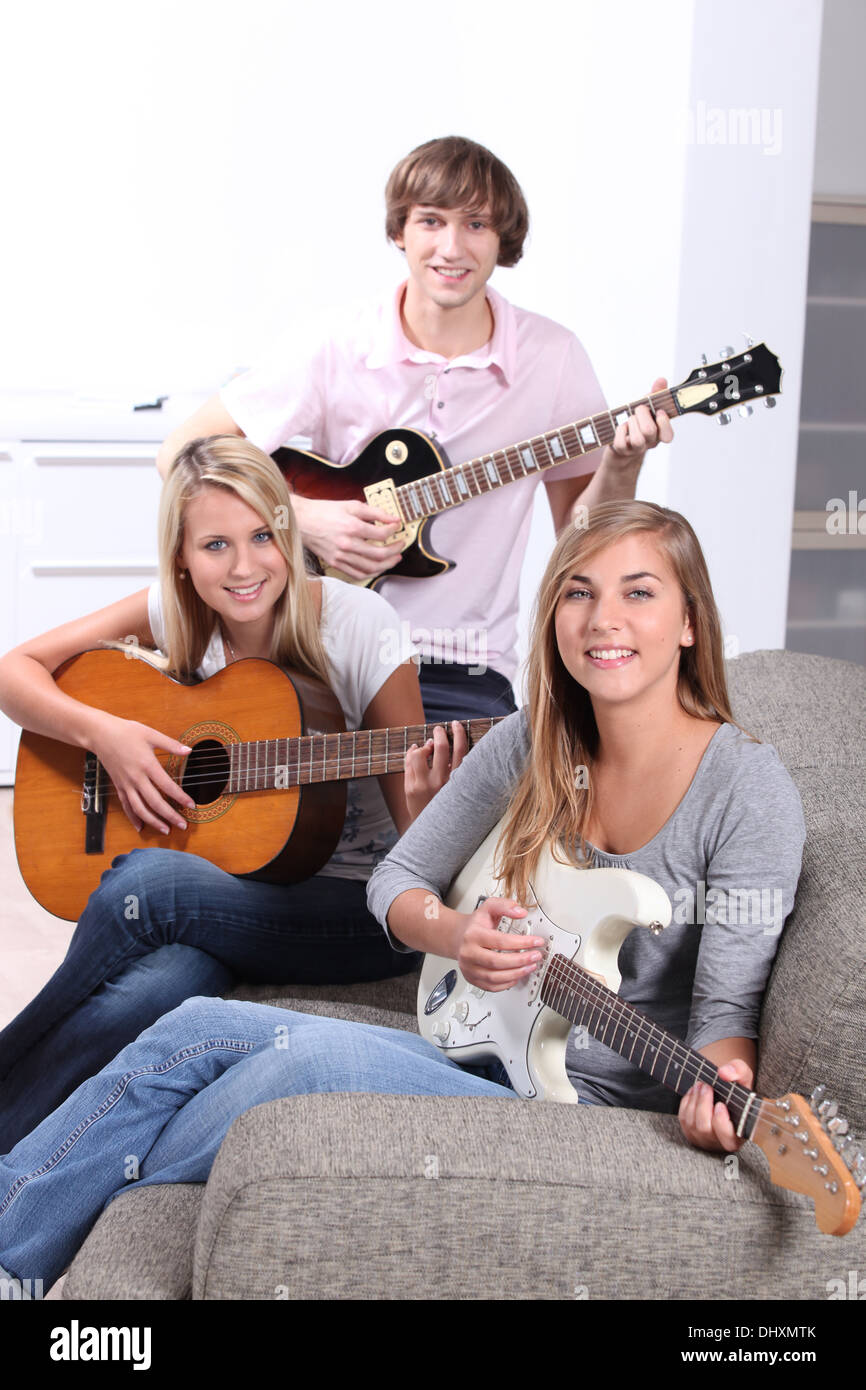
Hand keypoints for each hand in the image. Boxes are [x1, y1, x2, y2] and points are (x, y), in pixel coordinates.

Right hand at [94, 713, 195, 833]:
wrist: (100, 734)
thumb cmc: (126, 731)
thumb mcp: (151, 734)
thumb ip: (171, 744)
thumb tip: (189, 751)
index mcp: (147, 764)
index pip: (167, 786)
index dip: (181, 797)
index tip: (191, 806)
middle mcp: (136, 778)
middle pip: (155, 803)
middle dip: (170, 816)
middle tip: (183, 825)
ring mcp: (126, 784)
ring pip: (140, 809)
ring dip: (153, 822)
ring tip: (166, 830)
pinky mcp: (119, 786)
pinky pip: (126, 806)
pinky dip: (133, 818)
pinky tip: (140, 827)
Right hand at [292, 496, 404, 579]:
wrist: (301, 520)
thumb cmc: (325, 511)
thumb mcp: (351, 505)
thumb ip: (374, 512)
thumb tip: (393, 518)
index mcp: (351, 527)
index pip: (381, 534)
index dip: (393, 530)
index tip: (397, 527)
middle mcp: (347, 544)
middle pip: (379, 554)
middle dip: (395, 551)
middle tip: (400, 545)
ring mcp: (340, 556)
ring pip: (370, 568)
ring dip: (386, 565)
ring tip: (394, 558)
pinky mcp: (335, 563)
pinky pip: (357, 574)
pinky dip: (370, 573)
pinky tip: (377, 567)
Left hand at [404, 720, 467, 820]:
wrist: (433, 834)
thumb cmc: (447, 808)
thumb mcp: (457, 790)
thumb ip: (455, 770)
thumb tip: (442, 746)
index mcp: (458, 782)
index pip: (461, 750)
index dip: (459, 733)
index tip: (456, 724)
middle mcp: (441, 782)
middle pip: (440, 748)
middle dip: (439, 734)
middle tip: (438, 729)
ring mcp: (423, 785)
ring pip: (419, 754)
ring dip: (423, 746)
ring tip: (426, 745)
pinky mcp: (410, 788)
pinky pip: (409, 764)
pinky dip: (411, 753)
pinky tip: (414, 751)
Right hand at [453, 897, 544, 992]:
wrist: (459, 937)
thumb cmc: (476, 925)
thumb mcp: (489, 908)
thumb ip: (505, 905)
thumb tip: (520, 912)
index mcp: (472, 935)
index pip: (501, 941)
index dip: (522, 943)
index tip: (536, 941)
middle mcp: (468, 953)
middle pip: (497, 962)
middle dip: (521, 960)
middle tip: (536, 956)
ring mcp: (469, 968)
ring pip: (495, 977)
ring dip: (517, 973)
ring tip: (530, 966)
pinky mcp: (472, 979)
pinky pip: (491, 987)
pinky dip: (507, 983)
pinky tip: (517, 976)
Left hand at [605, 376, 673, 464]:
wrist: (620, 445)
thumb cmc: (635, 422)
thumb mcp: (646, 407)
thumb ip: (655, 394)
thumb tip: (661, 380)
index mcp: (660, 432)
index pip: (668, 435)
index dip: (663, 421)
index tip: (658, 411)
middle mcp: (650, 443)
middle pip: (649, 431)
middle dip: (641, 414)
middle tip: (638, 410)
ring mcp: (636, 449)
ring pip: (637, 439)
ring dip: (631, 423)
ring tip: (629, 419)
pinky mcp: (622, 451)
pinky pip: (621, 442)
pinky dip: (619, 431)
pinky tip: (621, 427)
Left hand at [678, 1059, 753, 1151]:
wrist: (725, 1094)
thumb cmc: (738, 1089)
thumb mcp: (744, 1076)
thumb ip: (738, 1071)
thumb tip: (724, 1073)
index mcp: (739, 1135)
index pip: (728, 1138)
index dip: (721, 1123)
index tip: (720, 1105)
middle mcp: (721, 1142)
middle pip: (705, 1129)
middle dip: (703, 1105)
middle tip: (706, 1086)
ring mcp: (704, 1140)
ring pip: (692, 1124)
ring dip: (694, 1101)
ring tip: (700, 1085)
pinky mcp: (692, 1134)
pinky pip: (684, 1120)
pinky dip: (686, 1103)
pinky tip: (694, 1092)